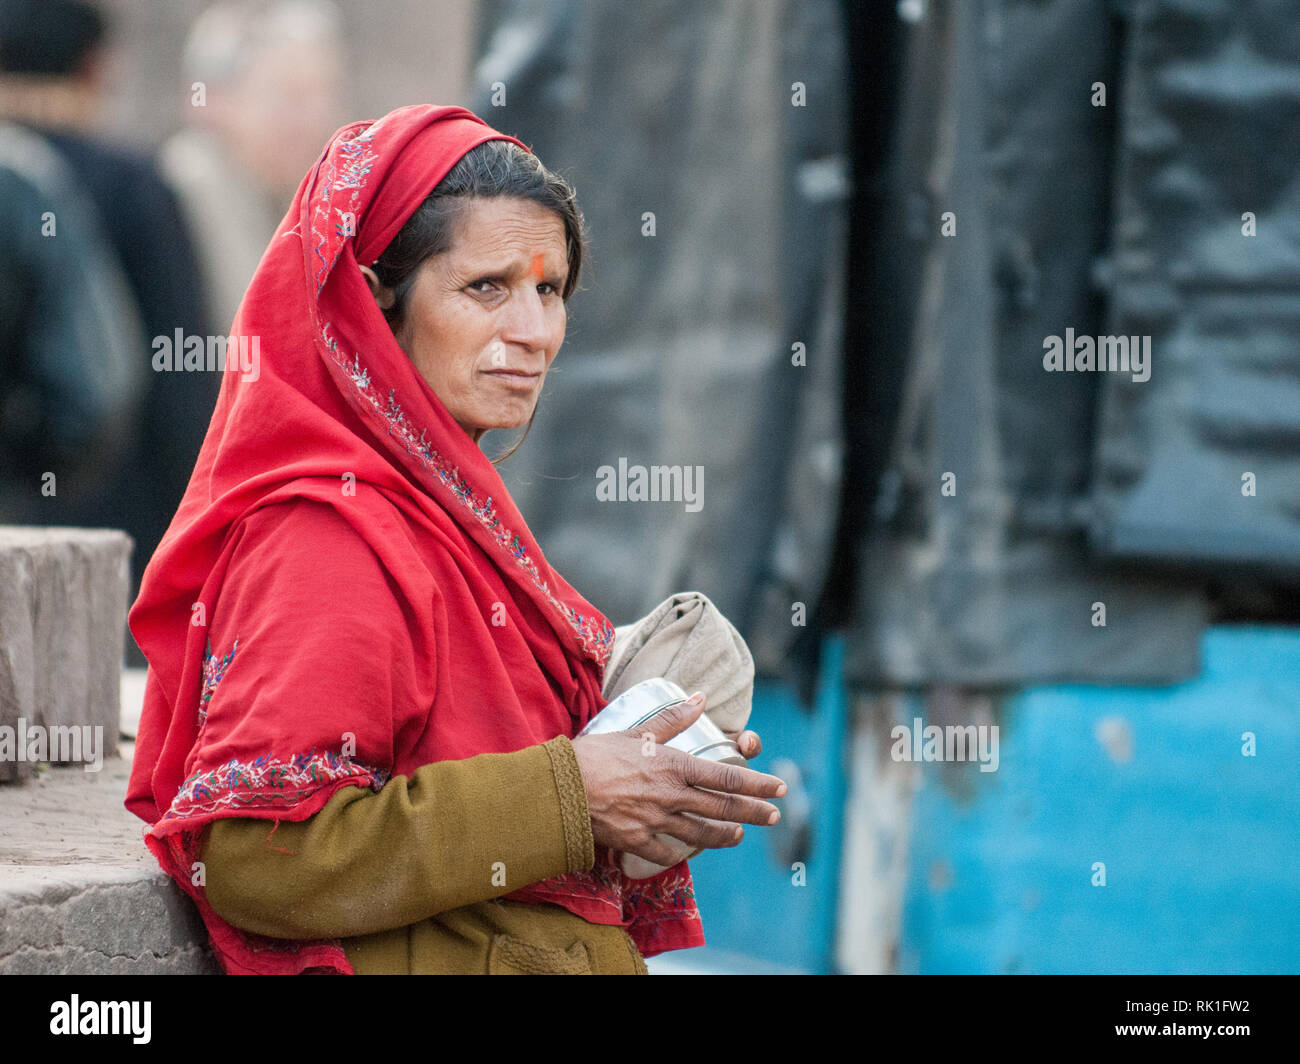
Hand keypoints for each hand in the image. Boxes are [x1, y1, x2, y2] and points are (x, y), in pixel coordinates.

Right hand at [571, 692, 786, 867]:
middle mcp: (671, 796)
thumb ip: (672, 719)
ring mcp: (656, 822)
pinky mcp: (637, 842)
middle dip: (754, 813)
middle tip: (774, 816)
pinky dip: (680, 853)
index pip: (727, 778)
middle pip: (723, 809)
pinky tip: (689, 851)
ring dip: (725, 835)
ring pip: (702, 834)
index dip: (757, 784)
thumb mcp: (637, 731)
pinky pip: (667, 853)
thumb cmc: (596, 753)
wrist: (561, 786)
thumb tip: (699, 698)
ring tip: (739, 834)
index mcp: (674, 765)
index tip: (778, 787)